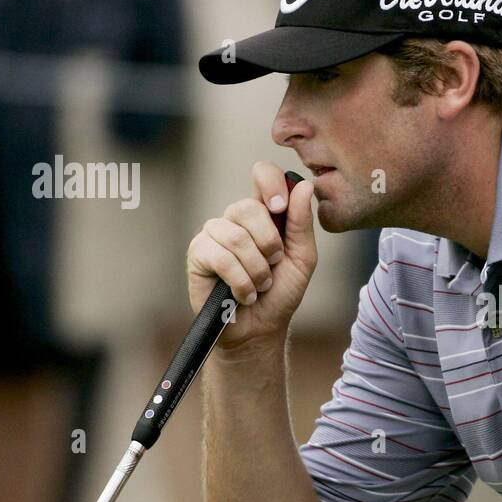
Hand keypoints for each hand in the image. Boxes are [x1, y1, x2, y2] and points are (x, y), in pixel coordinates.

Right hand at [186, 161, 318, 349]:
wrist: (260, 328)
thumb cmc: (281, 292)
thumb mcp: (302, 258)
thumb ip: (302, 223)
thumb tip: (303, 185)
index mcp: (263, 213)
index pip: (262, 174)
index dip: (271, 183)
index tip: (280, 208)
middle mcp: (236, 218)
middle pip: (249, 207)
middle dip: (269, 244)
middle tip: (273, 266)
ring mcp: (214, 233)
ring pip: (236, 237)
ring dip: (257, 270)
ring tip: (260, 286)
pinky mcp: (198, 253)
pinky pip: (220, 257)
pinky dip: (241, 281)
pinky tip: (244, 295)